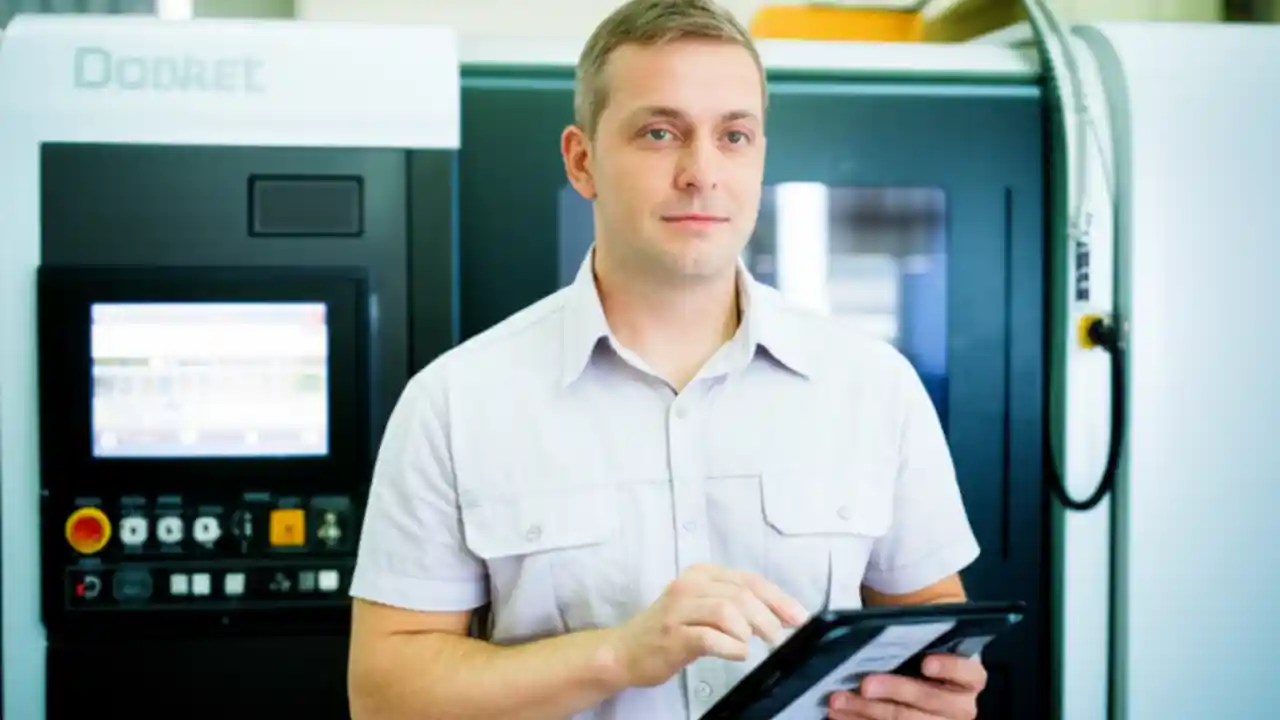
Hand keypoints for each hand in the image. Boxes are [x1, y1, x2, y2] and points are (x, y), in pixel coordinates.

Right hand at [607, 563, 808, 687]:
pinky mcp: (672, 635)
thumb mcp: (702, 607)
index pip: (749, 579)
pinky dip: (730, 646)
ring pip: (727, 610)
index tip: (798, 618)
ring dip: (750, 629)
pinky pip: (709, 637)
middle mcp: (689, 586)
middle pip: (741, 594)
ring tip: (758, 645)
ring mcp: (678, 610)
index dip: (778, 598)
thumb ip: (736, 605)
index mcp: (701, 574)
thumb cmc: (670, 630)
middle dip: (768, 616)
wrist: (625, 650)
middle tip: (779, 637)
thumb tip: (781, 615)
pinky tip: (739, 654)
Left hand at [826, 654, 986, 719]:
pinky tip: (839, 716)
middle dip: (894, 690)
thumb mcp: (929, 646)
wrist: (928, 677)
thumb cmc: (926, 656)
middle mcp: (961, 707)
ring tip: (838, 701)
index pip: (967, 672)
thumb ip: (914, 643)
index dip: (948, 667)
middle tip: (865, 684)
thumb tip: (878, 635)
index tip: (926, 662)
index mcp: (971, 679)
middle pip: (928, 700)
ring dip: (867, 711)